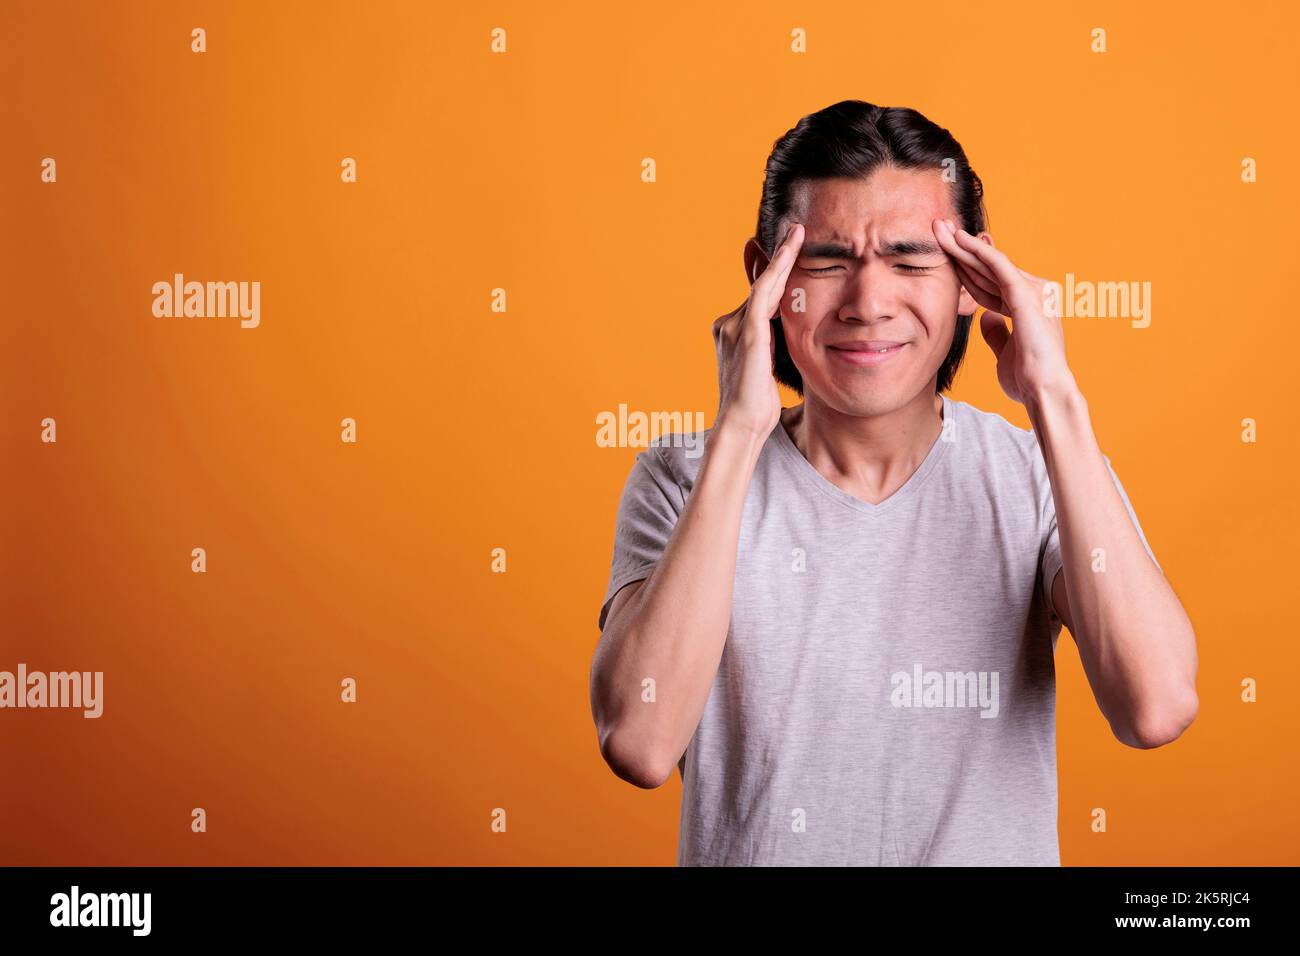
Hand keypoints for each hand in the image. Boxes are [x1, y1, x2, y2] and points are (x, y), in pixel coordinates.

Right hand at [712, 222, 803, 437]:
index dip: (769, 271)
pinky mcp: (748, 331)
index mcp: (730, 331)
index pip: (756, 296)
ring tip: (798, 232)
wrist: (741, 426)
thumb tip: (782, 335)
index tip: (784, 248)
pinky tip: (793, 249)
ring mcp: (734, 325)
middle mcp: (727, 323)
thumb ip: (770, 345)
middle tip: (794, 230)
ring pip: (762, 285)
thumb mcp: (765, 368)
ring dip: (782, 256)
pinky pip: (765, 290)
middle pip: (759, 286)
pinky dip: (779, 267)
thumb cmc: (756, 407)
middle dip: (775, 259)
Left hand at [932, 218, 1074, 404]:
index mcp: (1029, 306)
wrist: (1044, 391)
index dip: (967, 269)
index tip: (945, 254)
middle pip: (989, 268)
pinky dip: (979, 252)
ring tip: (940, 228)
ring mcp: (1033, 291)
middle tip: (938, 228)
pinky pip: (999, 267)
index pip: (991, 283)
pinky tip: (960, 240)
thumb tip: (985, 318)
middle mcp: (1034, 293)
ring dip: (963, 244)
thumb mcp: (1005, 352)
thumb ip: (997, 332)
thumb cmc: (1027, 378)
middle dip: (961, 249)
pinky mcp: (1027, 295)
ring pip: (990, 262)